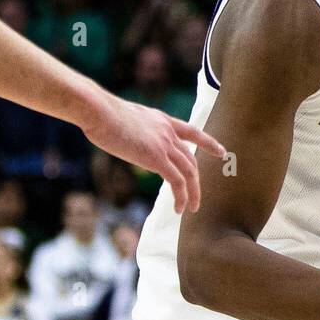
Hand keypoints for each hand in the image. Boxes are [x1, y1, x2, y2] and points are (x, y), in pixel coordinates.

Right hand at [79, 91, 225, 212]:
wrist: (99, 110)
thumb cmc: (101, 113)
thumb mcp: (124, 118)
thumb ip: (134, 130)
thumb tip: (125, 138)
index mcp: (162, 120)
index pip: (192, 132)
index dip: (208, 143)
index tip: (221, 151)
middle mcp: (168, 132)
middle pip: (191, 159)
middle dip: (196, 181)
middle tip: (196, 198)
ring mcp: (164, 145)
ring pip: (189, 173)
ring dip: (192, 193)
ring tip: (191, 208)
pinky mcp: (156, 158)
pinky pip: (177, 181)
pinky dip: (181, 197)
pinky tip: (179, 209)